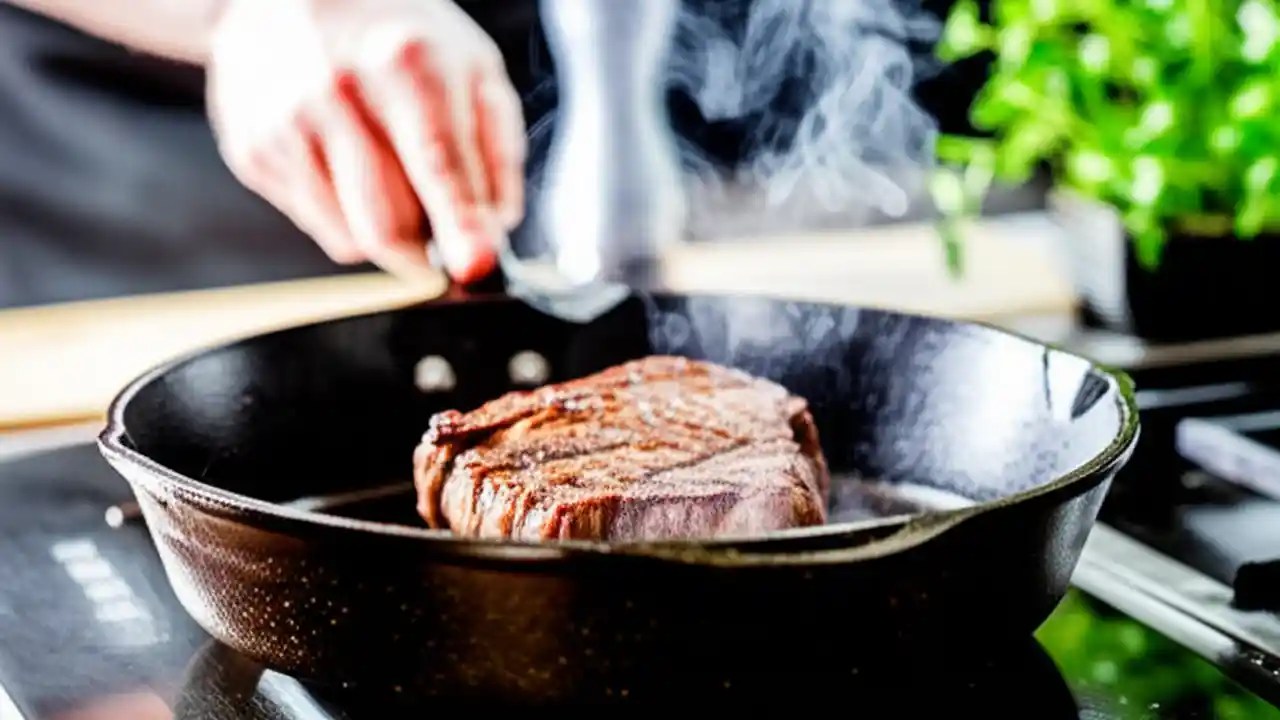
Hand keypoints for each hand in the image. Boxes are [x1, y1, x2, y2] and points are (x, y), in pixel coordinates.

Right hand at [206, 0, 525, 283]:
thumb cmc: (398, 36)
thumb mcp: (471, 66)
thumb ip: (496, 147)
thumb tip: (496, 225)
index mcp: (403, 63)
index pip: (438, 166)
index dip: (460, 226)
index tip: (476, 267)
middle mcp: (337, 91)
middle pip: (388, 223)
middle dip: (425, 249)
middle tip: (440, 232)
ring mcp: (285, 122)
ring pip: (352, 238)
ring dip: (389, 235)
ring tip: (393, 182)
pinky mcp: (252, 150)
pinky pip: (320, 225)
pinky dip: (348, 216)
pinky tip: (348, 167)